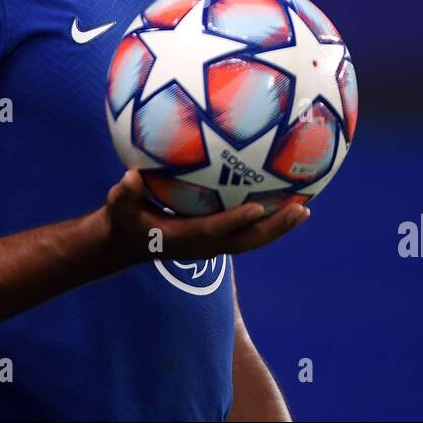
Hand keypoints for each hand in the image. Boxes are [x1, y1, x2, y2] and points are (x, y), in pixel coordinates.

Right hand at [99, 169, 309, 269]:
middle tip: (301, 210)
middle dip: (274, 228)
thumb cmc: (122, 220)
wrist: (125, 243)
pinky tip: (284, 205)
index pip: (214, 230)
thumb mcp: (117, 206)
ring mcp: (211, 246)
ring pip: (251, 241)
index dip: (236, 220)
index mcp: (182, 238)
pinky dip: (267, 224)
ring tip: (304, 211)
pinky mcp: (215, 240)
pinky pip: (246, 234)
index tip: (259, 207)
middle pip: (246, 242)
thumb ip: (124, 193)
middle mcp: (203, 247)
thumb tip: (130, 176)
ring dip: (278, 229)